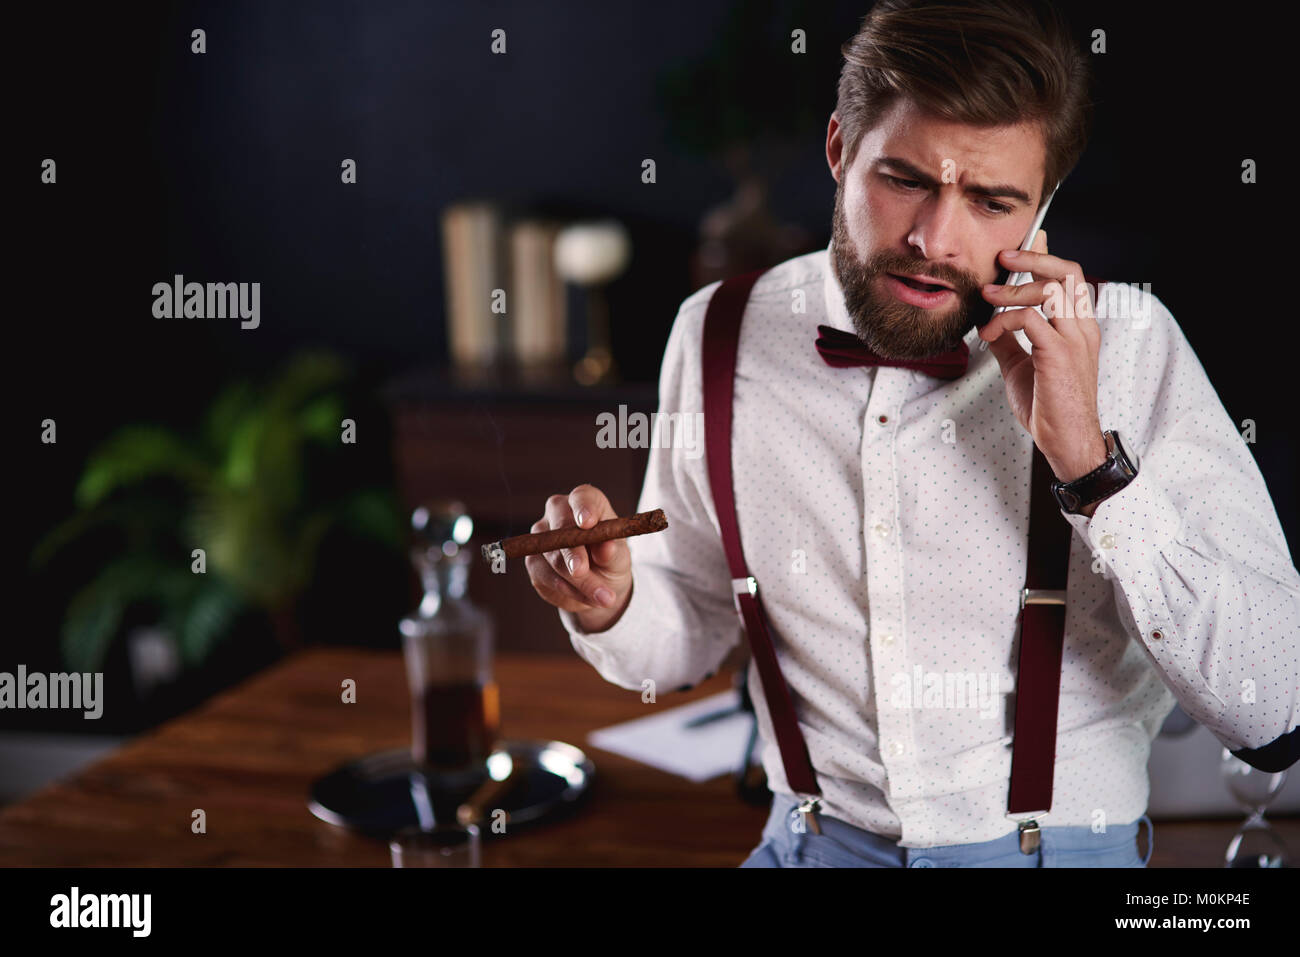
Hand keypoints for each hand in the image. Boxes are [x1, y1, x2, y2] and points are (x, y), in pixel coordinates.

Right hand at [524, 484, 633, 631]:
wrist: (598, 585)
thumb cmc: (611, 561)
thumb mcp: (619, 559)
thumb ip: (613, 553)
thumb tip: (605, 548)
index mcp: (586, 503)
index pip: (582, 497)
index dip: (584, 508)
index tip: (588, 524)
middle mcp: (560, 513)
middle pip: (560, 525)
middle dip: (572, 552)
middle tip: (581, 571)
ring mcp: (542, 536)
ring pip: (552, 556)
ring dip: (576, 580)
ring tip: (602, 597)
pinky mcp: (533, 560)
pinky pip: (544, 574)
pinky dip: (566, 589)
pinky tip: (585, 597)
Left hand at [977, 229, 1107, 485]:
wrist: (1066, 441)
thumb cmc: (1048, 407)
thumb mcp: (1021, 366)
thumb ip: (1010, 341)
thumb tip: (988, 323)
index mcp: (1078, 327)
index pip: (1069, 278)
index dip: (1047, 254)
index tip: (1028, 238)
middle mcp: (1081, 328)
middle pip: (1067, 272)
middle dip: (1034, 257)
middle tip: (1003, 257)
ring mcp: (1073, 340)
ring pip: (1049, 290)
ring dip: (1012, 289)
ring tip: (986, 297)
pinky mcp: (1059, 355)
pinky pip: (1030, 320)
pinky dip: (1004, 320)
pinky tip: (989, 334)